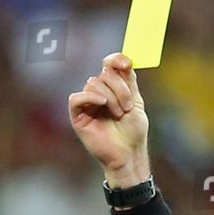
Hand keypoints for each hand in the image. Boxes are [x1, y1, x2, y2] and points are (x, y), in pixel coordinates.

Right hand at [68, 53, 149, 186]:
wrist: (129, 154)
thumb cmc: (133, 132)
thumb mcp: (136, 102)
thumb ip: (130, 81)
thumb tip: (126, 60)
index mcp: (112, 88)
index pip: (109, 64)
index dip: (116, 59)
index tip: (127, 64)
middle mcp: (98, 92)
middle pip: (104, 73)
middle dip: (119, 88)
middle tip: (128, 107)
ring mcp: (87, 103)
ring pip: (93, 83)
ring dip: (111, 97)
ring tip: (119, 114)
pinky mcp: (78, 116)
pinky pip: (76, 98)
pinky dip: (90, 97)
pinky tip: (102, 104)